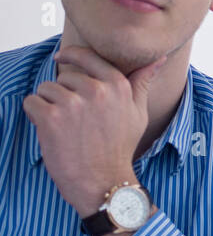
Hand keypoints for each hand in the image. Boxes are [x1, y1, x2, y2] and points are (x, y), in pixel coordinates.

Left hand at [21, 45, 166, 217]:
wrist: (104, 181)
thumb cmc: (120, 148)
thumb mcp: (138, 113)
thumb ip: (142, 83)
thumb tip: (158, 58)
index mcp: (117, 85)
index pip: (87, 56)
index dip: (71, 55)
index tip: (62, 58)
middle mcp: (96, 90)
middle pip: (64, 76)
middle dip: (63, 93)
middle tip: (74, 118)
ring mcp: (72, 103)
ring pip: (46, 89)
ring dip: (48, 104)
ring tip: (64, 126)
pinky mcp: (51, 117)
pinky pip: (32, 102)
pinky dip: (35, 115)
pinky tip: (50, 130)